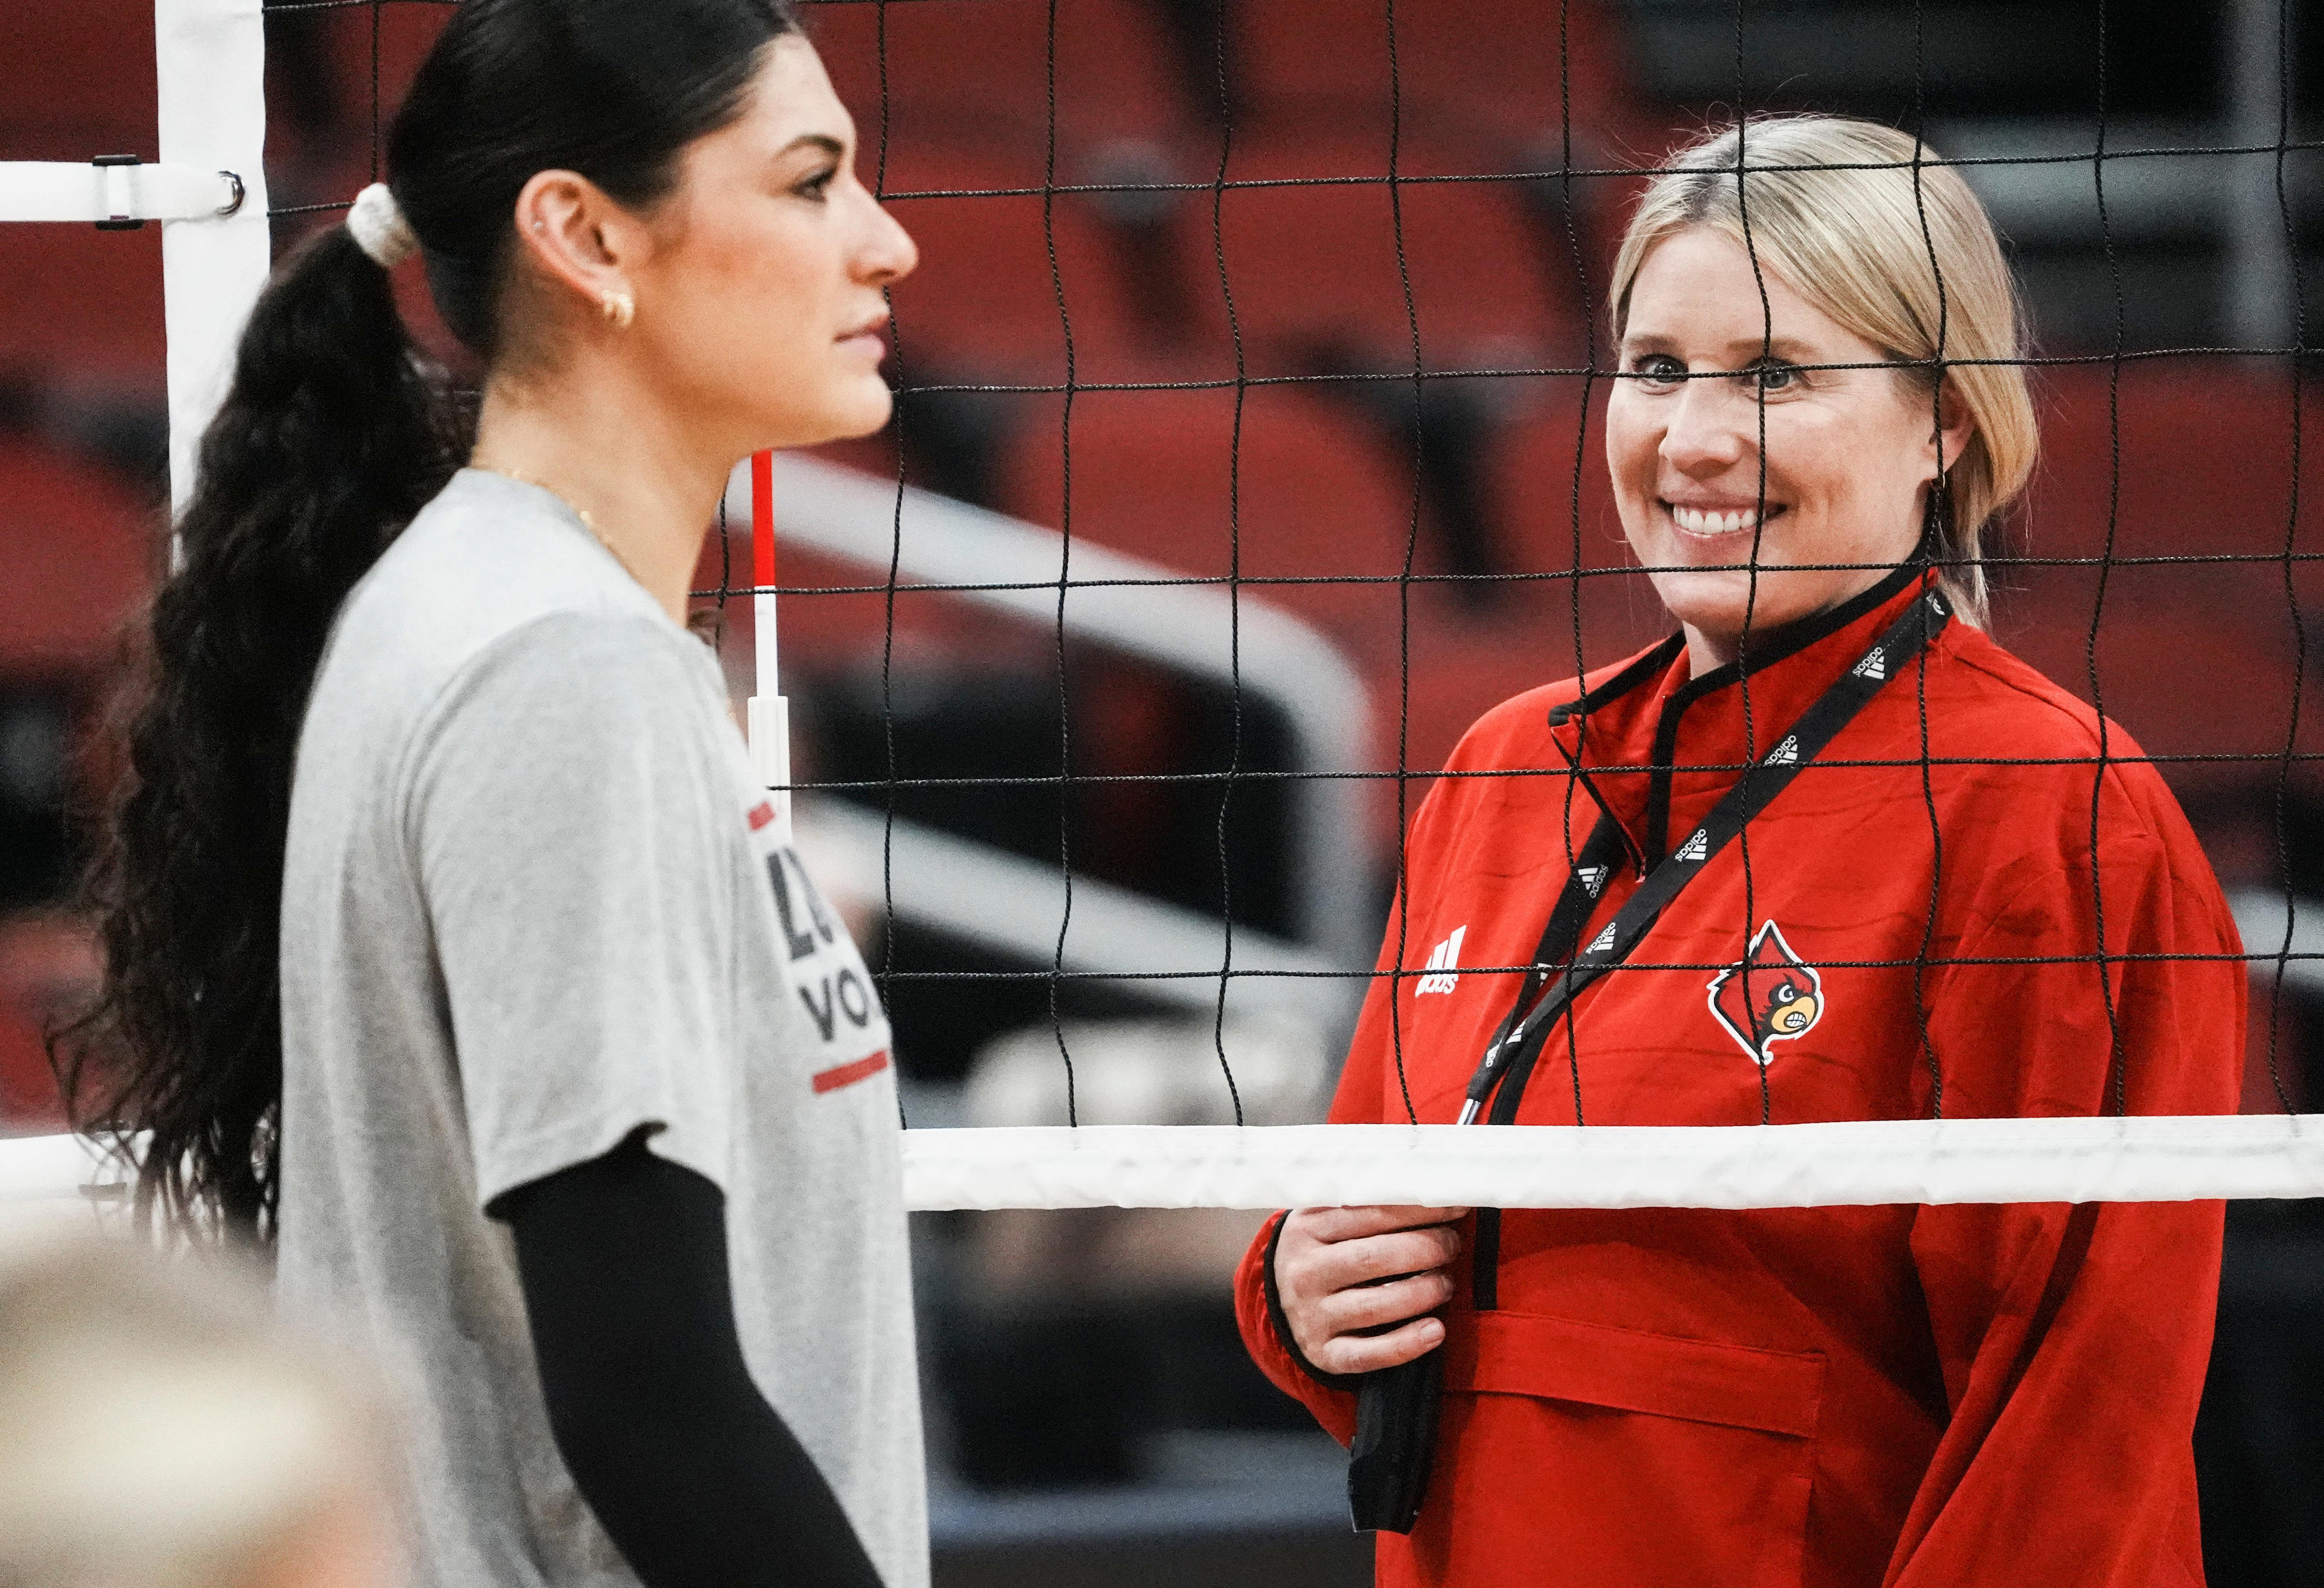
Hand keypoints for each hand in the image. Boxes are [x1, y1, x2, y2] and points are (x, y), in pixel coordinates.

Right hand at [1272, 1205, 1468, 1376]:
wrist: (1281, 1299)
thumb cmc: (1323, 1250)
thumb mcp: (1327, 1218)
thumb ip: (1367, 1203)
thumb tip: (1430, 1190)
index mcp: (1307, 1229)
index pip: (1371, 1213)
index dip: (1420, 1210)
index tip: (1455, 1208)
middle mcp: (1305, 1272)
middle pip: (1373, 1258)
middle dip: (1426, 1249)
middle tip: (1451, 1245)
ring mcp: (1312, 1316)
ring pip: (1375, 1306)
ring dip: (1423, 1293)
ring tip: (1446, 1283)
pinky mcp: (1324, 1354)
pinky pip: (1368, 1355)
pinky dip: (1406, 1345)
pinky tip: (1435, 1331)